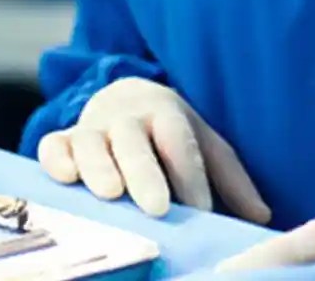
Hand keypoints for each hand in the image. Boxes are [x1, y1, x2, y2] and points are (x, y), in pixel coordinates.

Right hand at [36, 77, 269, 221]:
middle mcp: (126, 118)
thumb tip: (261, 217)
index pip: (177, 142)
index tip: (200, 209)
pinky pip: (53, 146)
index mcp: (165, 114)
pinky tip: (66, 179)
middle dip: (144, 173)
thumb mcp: (205, 144)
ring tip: (110, 194)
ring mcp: (91, 127)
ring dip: (99, 166)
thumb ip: (231, 179)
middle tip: (156, 206)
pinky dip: (57, 160)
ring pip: (90, 142)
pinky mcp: (61, 140)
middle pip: (133, 141)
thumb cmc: (169, 133)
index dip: (189, 174)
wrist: (123, 98)